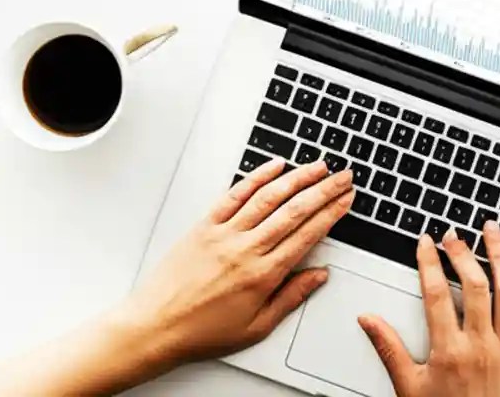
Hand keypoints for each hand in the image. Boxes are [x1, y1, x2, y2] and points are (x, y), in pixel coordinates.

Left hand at [121, 159, 353, 366]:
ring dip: (297, 178)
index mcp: (262, 275)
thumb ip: (291, 297)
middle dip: (324, 190)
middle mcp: (245, 249)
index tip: (345, 200)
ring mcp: (223, 234)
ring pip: (268, 197)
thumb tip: (318, 276)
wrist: (154, 327)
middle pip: (294, 210)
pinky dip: (256, 178)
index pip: (307, 234)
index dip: (331, 213)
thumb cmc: (201, 332)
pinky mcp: (203, 226)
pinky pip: (234, 195)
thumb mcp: (257, 326)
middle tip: (343, 177)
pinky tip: (274, 167)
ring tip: (317, 167)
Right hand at [359, 221, 499, 396]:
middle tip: (453, 234)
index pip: (437, 294)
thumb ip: (389, 350)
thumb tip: (368, 321)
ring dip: (499, 255)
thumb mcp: (410, 388)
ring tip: (491, 230)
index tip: (426, 243)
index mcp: (450, 351)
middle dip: (462, 253)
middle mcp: (481, 345)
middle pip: (474, 285)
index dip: (430, 263)